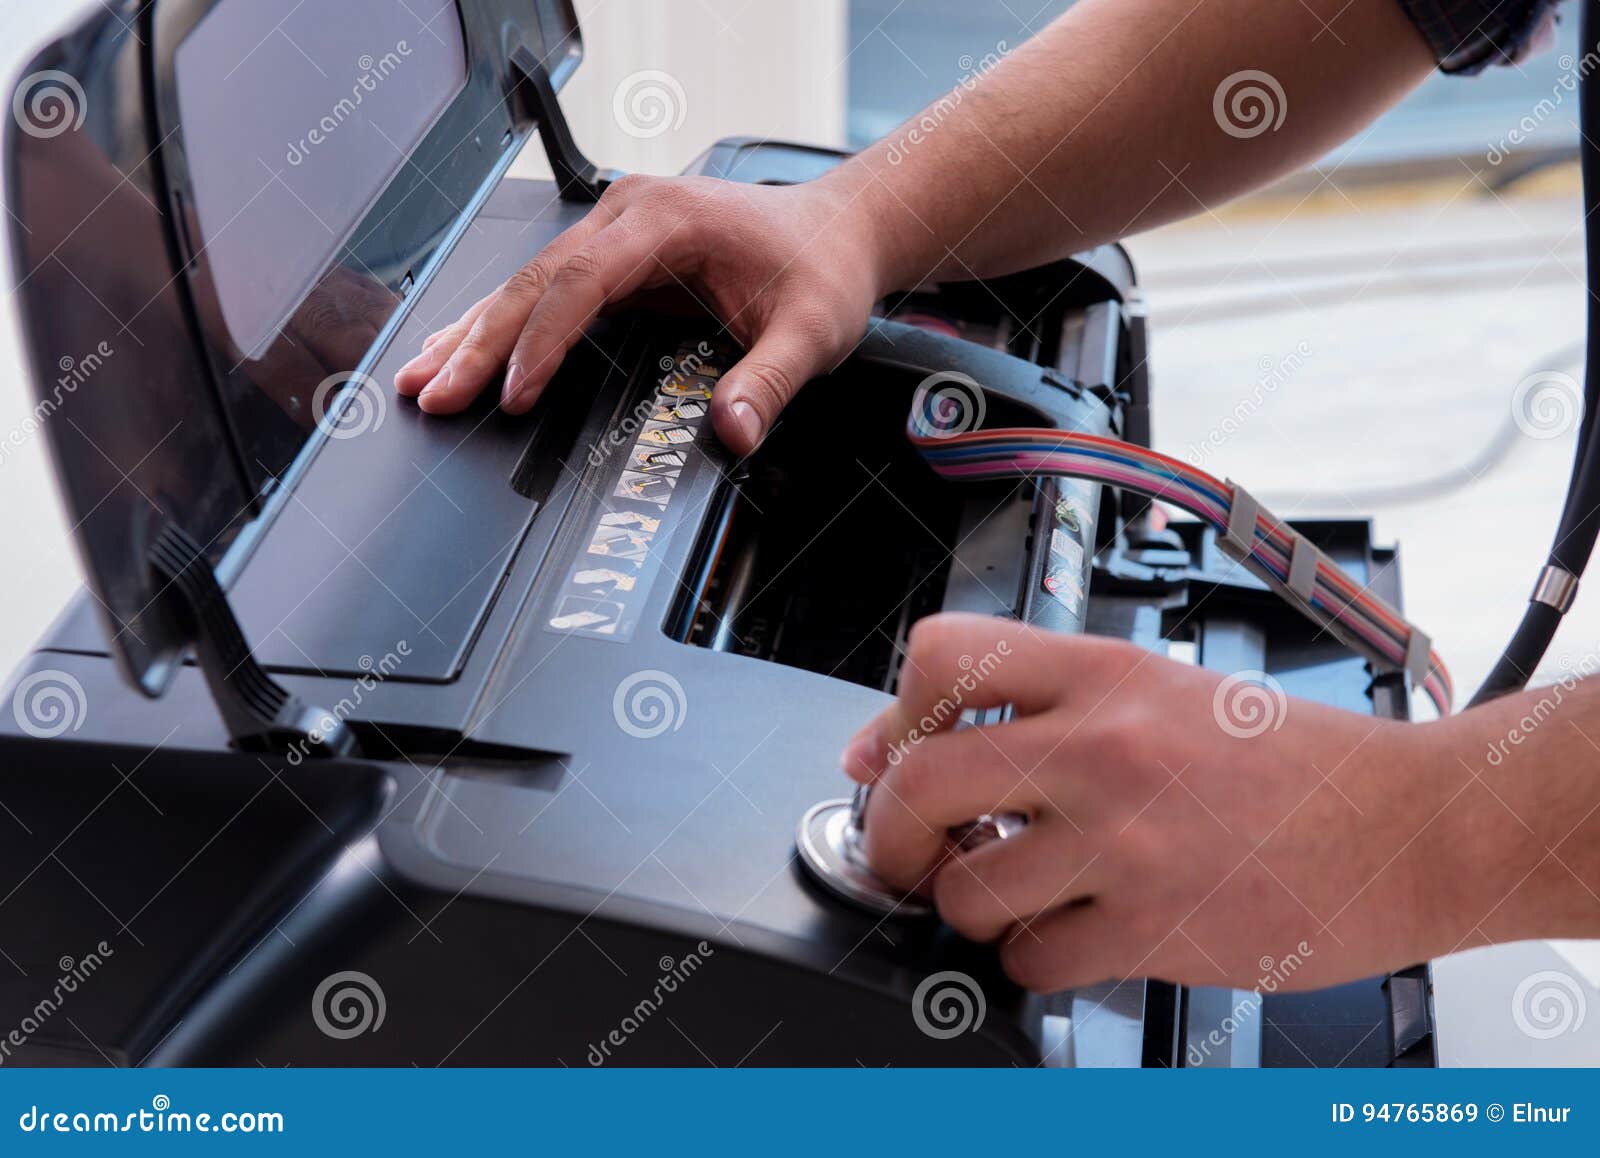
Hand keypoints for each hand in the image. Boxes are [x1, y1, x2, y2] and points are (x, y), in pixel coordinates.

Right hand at [392, 173, 886, 454]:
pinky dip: (505, 325)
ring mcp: (616, 231)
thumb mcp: (810, 332)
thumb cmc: (820, 267)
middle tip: (431, 391)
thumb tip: (733, 431)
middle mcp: (630, 215)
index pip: (582, 281)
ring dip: (475, 333)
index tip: (515, 393)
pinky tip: (464, 350)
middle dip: (479, 342)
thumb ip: (770, 382)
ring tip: (421, 377)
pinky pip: (546, 289)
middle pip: (535, 280)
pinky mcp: (615, 255)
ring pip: (527, 282)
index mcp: (667, 220)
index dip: (542, 341)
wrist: (837, 232)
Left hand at [838, 613, 1489, 993]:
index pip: (941, 657)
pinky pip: (1031, 961)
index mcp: (1103, 673)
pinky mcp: (1153, 928)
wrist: (1409, 825)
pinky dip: (1032, 960)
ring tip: (1010, 897)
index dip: (897, 714)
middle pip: (920, 780)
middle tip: (907, 852)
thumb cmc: (1292, 762)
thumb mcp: (1163, 690)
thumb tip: (913, 741)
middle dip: (890, 832)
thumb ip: (1045, 707)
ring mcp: (1125, 841)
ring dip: (967, 906)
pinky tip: (1070, 936)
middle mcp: (1102, 747)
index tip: (895, 758)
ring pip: (964, 888)